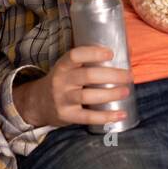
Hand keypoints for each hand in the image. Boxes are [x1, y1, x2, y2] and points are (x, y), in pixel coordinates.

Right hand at [12, 46, 131, 127]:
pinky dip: (106, 117)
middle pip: (88, 75)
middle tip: (128, 76)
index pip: (76, 55)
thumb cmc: (63, 81)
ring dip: (110, 94)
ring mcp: (63, 99)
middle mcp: (61, 81)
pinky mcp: (67, 115)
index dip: (93, 53)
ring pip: (89, 96)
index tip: (111, 53)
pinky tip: (121, 114)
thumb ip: (89, 62)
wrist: (39, 103)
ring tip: (126, 91)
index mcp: (63, 65)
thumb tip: (126, 51)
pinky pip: (88, 117)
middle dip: (112, 75)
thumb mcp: (69, 68)